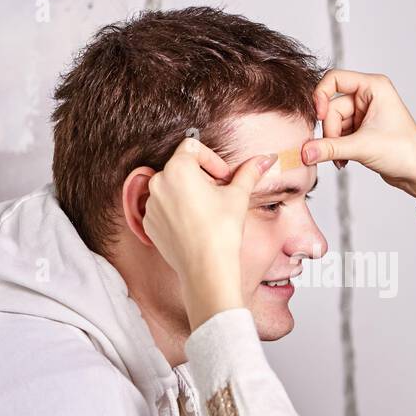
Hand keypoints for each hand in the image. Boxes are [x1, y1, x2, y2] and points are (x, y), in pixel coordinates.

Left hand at [142, 137, 276, 328]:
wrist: (206, 269)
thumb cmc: (222, 231)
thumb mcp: (238, 196)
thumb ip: (249, 172)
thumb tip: (267, 158)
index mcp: (178, 168)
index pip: (192, 146)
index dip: (212, 159)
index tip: (224, 177)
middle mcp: (158, 182)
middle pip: (181, 167)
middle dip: (201, 176)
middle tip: (219, 194)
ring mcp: (150, 204)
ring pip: (171, 187)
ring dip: (189, 193)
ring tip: (207, 212)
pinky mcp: (148, 222)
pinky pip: (163, 207)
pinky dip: (177, 210)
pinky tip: (195, 225)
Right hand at [306, 69, 415, 213]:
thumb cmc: (405, 151)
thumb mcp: (362, 147)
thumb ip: (329, 148)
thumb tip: (303, 152)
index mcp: (373, 86)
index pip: (334, 79)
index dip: (321, 97)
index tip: (318, 118)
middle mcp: (369, 96)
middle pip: (331, 107)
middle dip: (331, 132)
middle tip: (337, 152)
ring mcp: (365, 113)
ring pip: (334, 123)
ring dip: (334, 144)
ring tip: (344, 160)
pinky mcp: (363, 130)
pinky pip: (339, 134)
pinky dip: (338, 148)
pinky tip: (345, 162)